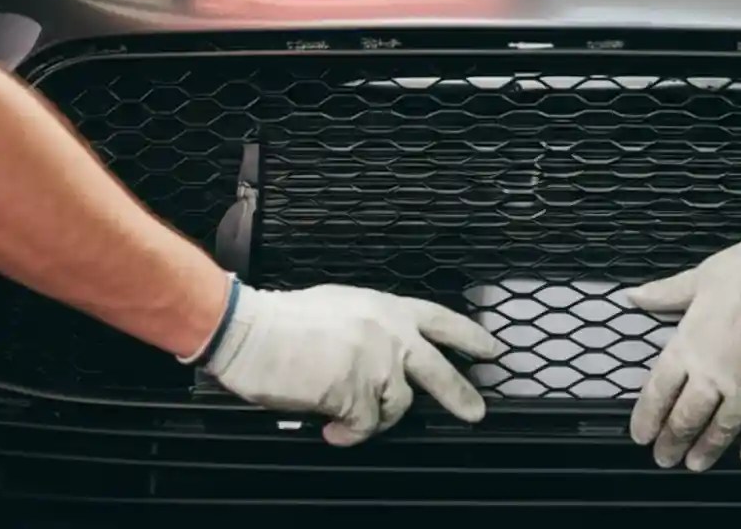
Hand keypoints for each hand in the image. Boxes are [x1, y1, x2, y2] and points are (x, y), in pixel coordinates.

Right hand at [190, 278, 504, 445]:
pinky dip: (347, 434)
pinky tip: (330, 428)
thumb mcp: (341, 306)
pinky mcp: (357, 393)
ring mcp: (376, 363)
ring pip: (396, 408)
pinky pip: (364, 428)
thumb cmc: (283, 321)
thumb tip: (383, 359)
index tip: (491, 349)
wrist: (249, 330)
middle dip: (461, 394)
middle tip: (476, 412)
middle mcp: (389, 334)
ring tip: (342, 413)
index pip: (441, 320)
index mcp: (385, 308)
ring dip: (372, 418)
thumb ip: (372, 328)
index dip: (469, 336)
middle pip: (438, 371)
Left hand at [625, 206, 740, 471]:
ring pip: (723, 429)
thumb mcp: (700, 277)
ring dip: (707, 450)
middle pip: (687, 419)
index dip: (647, 419)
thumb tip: (632, 296)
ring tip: (695, 465)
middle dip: (672, 442)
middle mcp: (716, 372)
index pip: (658, 392)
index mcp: (689, 345)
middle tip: (664, 459)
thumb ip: (664, 294)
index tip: (641, 435)